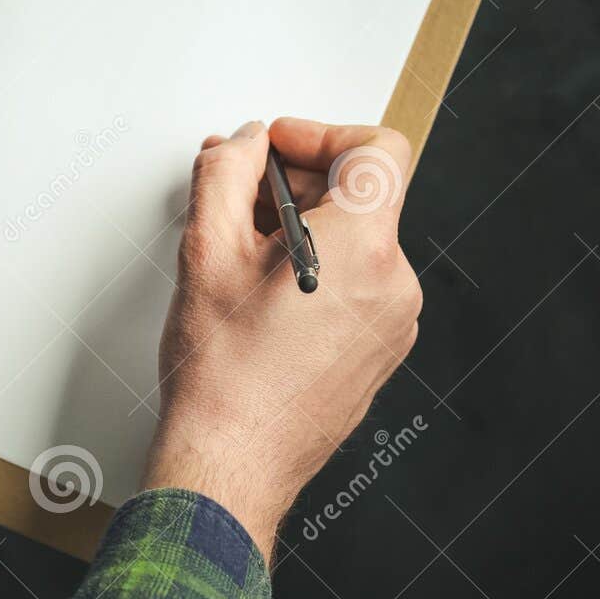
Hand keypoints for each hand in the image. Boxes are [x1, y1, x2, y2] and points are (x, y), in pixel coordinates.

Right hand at [142, 118, 422, 559]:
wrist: (232, 465)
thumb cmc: (223, 377)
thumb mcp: (206, 251)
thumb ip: (226, 172)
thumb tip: (242, 144)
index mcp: (363, 249)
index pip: (376, 148)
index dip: (319, 134)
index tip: (275, 148)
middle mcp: (394, 284)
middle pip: (361, 197)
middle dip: (295, 184)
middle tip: (235, 196)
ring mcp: (393, 324)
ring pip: (357, 243)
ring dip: (302, 230)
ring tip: (239, 251)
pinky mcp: (380, 353)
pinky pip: (358, 285)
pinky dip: (317, 271)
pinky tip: (262, 292)